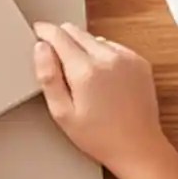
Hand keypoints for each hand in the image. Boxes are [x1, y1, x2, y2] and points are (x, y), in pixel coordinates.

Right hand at [33, 22, 170, 176]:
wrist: (138, 147)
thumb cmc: (100, 136)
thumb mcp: (62, 113)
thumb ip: (48, 77)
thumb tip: (40, 49)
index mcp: (86, 70)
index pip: (58, 35)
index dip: (44, 32)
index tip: (38, 32)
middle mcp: (108, 58)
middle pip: (76, 31)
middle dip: (62, 38)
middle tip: (55, 58)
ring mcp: (127, 58)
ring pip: (94, 38)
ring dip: (83, 47)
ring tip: (80, 74)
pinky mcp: (140, 62)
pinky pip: (113, 47)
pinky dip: (102, 54)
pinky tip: (100, 76)